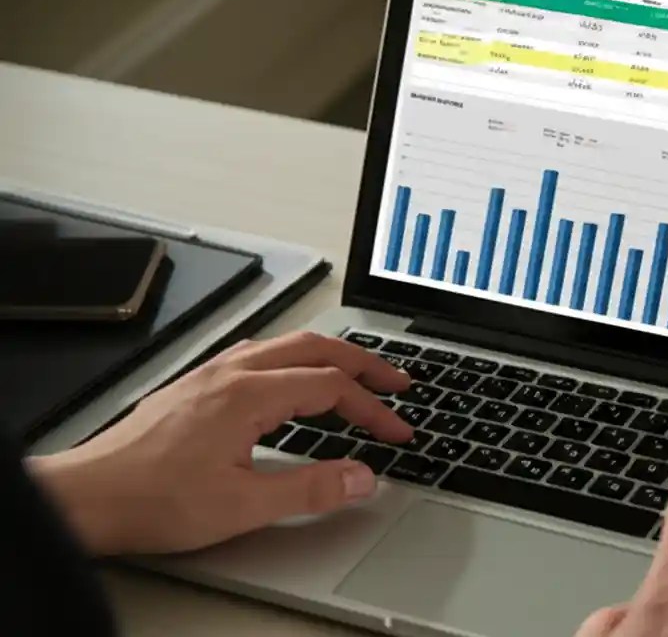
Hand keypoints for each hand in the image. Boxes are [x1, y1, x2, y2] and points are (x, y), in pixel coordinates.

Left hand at [28, 331, 411, 555]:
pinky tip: (292, 378)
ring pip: (285, 345)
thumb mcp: (243, 505)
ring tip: (356, 374)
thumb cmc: (150, 499)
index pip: (331, 387)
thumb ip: (310, 490)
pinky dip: (294, 360)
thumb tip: (360, 477)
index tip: (396, 431)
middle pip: (315, 348)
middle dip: (364, 363)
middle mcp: (229, 373)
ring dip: (328, 356)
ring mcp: (209, 376)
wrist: (86, 497)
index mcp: (247, 394)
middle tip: (397, 383)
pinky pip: (258, 354)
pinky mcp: (195, 387)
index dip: (373, 409)